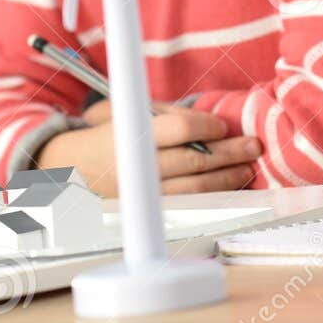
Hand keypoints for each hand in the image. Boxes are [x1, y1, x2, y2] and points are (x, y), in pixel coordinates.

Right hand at [36, 101, 261, 195]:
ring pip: (195, 189)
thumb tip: (204, 122)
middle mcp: (139, 168)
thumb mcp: (126, 110)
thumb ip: (164, 113)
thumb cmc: (105, 134)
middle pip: (195, 161)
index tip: (222, 127)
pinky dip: (210, 197)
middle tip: (252, 146)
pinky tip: (226, 187)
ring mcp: (144, 195)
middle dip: (230, 154)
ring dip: (227, 179)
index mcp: (134, 136)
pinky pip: (186, 205)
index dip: (207, 127)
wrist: (70, 171)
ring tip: (246, 169)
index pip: (181, 130)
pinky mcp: (147, 212)